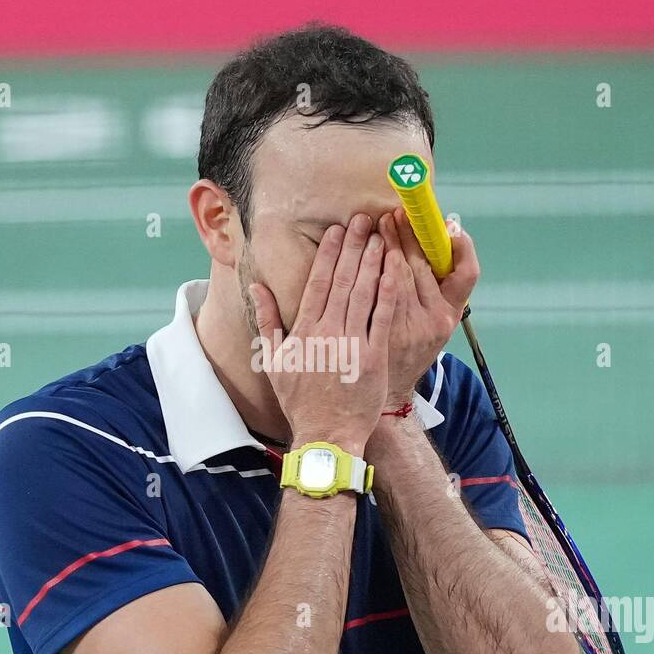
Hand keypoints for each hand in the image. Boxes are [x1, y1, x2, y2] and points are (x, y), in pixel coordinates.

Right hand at [249, 212, 396, 455]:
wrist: (326, 433)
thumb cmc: (300, 401)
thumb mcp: (275, 362)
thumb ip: (267, 321)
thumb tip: (256, 288)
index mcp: (304, 330)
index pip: (317, 282)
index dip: (328, 253)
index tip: (336, 230)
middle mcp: (327, 332)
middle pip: (342, 279)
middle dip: (353, 246)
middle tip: (363, 220)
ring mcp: (352, 343)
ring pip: (364, 292)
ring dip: (373, 261)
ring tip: (381, 236)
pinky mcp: (374, 356)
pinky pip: (384, 316)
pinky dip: (389, 290)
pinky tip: (396, 268)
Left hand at [375, 207, 479, 408]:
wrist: (387, 392)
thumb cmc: (411, 349)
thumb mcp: (436, 324)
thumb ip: (439, 286)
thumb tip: (444, 234)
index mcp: (451, 315)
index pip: (466, 274)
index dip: (460, 246)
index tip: (447, 223)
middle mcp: (434, 321)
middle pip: (425, 267)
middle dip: (411, 235)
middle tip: (398, 212)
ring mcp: (407, 328)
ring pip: (399, 275)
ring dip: (387, 245)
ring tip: (376, 224)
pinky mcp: (381, 333)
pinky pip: (376, 294)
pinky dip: (369, 270)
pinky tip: (360, 253)